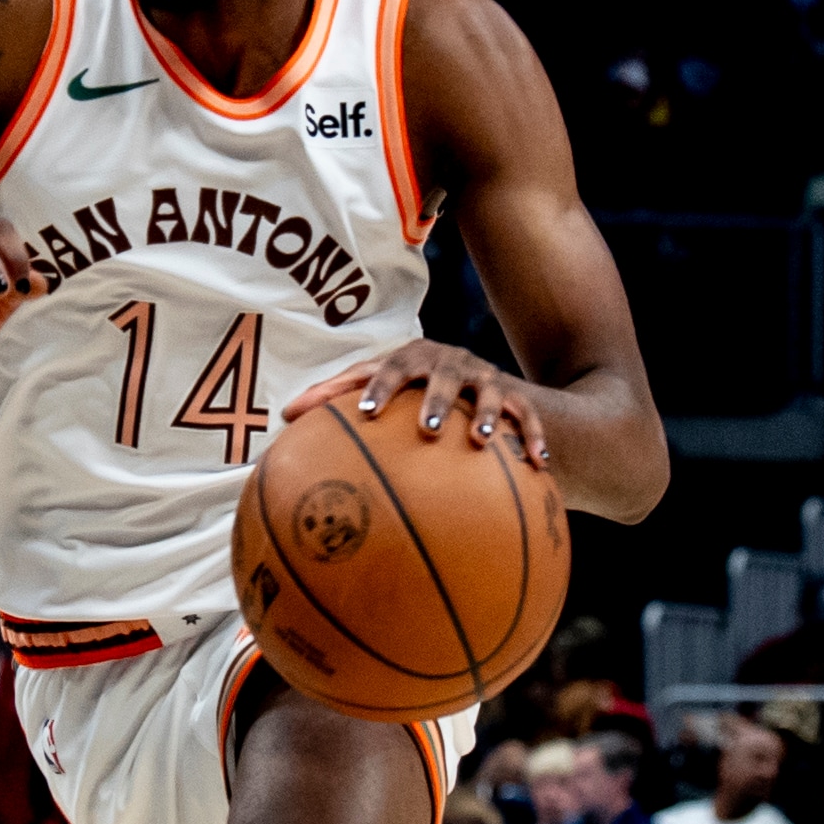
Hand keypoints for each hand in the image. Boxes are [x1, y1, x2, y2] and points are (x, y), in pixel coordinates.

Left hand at [288, 338, 552, 464]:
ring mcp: (485, 380)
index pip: (391, 366)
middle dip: (437, 400)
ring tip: (484, 442)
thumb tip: (284, 417)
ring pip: (492, 394)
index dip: (378, 385)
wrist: (476, 378)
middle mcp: (451, 364)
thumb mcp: (378, 386)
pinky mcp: (516, 398)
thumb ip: (336, 397)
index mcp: (413, 358)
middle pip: (445, 376)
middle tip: (427, 429)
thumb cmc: (409, 386)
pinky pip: (529, 418)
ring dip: (489, 415)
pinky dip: (534, 439)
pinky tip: (539, 465)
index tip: (365, 412)